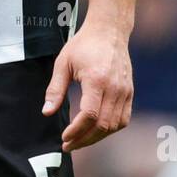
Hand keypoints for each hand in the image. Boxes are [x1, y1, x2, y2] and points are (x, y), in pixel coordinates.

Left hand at [41, 23, 132, 150]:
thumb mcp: (63, 63)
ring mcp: (125, 91)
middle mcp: (115, 88)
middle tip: (68, 145)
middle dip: (84, 140)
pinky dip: (110, 129)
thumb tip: (47, 113)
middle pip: (103, 125)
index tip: (64, 138)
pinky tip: (95, 131)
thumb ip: (55, 89)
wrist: (109, 31)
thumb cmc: (83, 45)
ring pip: (114, 125)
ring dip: (97, 138)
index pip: (90, 115)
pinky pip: (123, 119)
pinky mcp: (130, 93)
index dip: (76, 131)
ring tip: (80, 141)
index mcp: (97, 79)